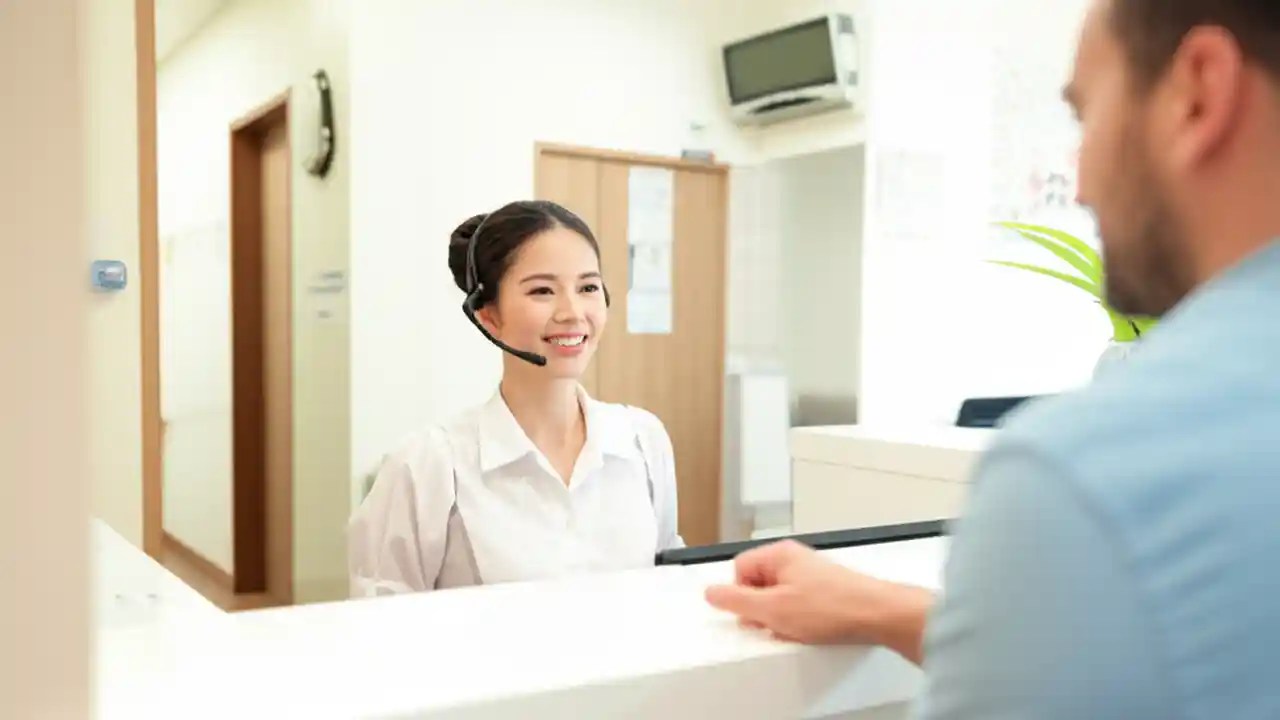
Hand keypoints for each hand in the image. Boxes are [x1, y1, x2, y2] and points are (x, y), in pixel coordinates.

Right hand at [704, 540, 933, 662]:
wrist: (877, 613)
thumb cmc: (832, 606)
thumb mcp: (773, 609)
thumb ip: (736, 600)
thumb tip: (712, 592)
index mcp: (778, 554)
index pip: (739, 568)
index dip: (740, 595)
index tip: (750, 613)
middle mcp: (794, 558)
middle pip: (758, 582)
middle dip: (762, 607)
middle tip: (773, 622)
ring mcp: (811, 573)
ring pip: (779, 596)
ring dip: (781, 615)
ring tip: (796, 627)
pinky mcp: (824, 589)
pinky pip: (798, 603)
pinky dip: (799, 618)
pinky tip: (810, 628)